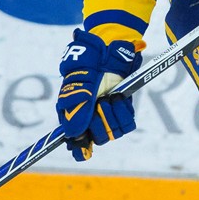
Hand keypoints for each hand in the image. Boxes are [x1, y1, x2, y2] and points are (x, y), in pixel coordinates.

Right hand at [56, 29, 143, 160]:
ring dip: (114, 114)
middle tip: (100, 102)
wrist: (110, 49)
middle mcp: (88, 118)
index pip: (74, 142)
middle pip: (98, 138)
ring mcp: (106, 115)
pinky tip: (120, 98)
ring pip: (114, 133)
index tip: (84, 150)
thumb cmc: (90, 64)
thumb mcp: (81, 84)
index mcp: (71, 114)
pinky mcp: (122, 111)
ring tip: (111, 96)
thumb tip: (73, 134)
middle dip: (101, 121)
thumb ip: (77, 109)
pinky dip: (125, 111)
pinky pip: (127, 124)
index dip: (79, 147)